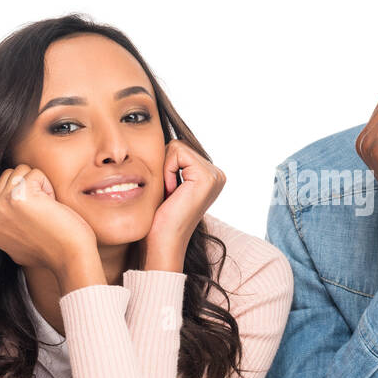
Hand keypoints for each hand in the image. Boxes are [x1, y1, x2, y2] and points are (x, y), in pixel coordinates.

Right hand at [0, 164, 97, 277]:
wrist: (70, 257)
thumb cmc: (51, 250)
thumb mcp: (14, 242)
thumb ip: (3, 223)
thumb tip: (0, 201)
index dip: (19, 196)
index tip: (31, 217)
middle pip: (7, 177)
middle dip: (28, 189)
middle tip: (40, 213)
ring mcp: (2, 204)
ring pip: (20, 171)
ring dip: (38, 186)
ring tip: (45, 209)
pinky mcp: (19, 195)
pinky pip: (35, 173)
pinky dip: (48, 187)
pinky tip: (52, 206)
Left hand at [142, 140, 225, 270]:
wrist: (162, 241)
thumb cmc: (159, 218)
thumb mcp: (168, 183)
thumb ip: (173, 162)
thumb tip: (160, 135)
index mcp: (211, 176)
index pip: (180, 149)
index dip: (165, 167)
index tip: (169, 193)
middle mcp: (217, 175)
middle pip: (179, 145)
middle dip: (165, 167)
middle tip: (168, 194)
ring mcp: (215, 175)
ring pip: (177, 147)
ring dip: (165, 170)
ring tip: (170, 194)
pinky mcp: (206, 176)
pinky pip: (177, 152)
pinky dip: (167, 171)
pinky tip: (172, 192)